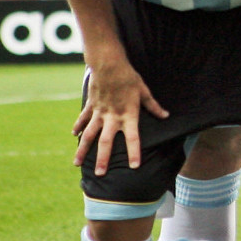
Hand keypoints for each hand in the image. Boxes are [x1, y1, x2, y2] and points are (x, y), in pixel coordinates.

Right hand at [75, 56, 166, 174]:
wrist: (109, 65)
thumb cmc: (129, 78)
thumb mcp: (144, 91)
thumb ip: (153, 106)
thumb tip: (166, 115)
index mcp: (128, 115)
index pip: (133, 138)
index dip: (134, 152)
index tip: (134, 166)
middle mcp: (112, 117)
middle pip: (106, 142)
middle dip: (102, 159)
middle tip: (100, 174)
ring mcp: (99, 113)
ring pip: (89, 135)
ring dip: (82, 150)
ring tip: (76, 164)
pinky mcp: (90, 106)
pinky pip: (83, 119)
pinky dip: (78, 127)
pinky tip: (74, 136)